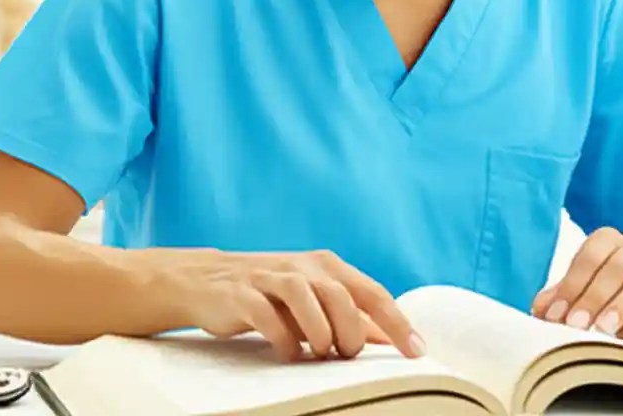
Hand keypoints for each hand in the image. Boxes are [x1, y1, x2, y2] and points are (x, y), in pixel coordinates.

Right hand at [182, 249, 425, 362]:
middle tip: (345, 355)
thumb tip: (391, 338)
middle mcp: (301, 266)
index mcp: (325, 266)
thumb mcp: (313, 302)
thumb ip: (349, 317)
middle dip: (352, 333)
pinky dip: (283, 339)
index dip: (397, 323)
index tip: (417, 352)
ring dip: (320, 332)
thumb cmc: (269, 296)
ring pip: (305, 296)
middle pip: (342, 295)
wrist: (204, 281)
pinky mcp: (240, 293)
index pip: (371, 293)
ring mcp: (269, 276)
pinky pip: (267, 315)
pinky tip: (288, 354)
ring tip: (321, 353)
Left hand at [531, 227, 622, 340]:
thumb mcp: (582, 293)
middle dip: (593, 296)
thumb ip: (560, 297)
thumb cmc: (608, 294)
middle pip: (615, 266)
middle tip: (577, 324)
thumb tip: (538, 309)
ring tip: (606, 328)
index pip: (587, 257)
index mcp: (605, 240)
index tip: (556, 315)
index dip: (570, 286)